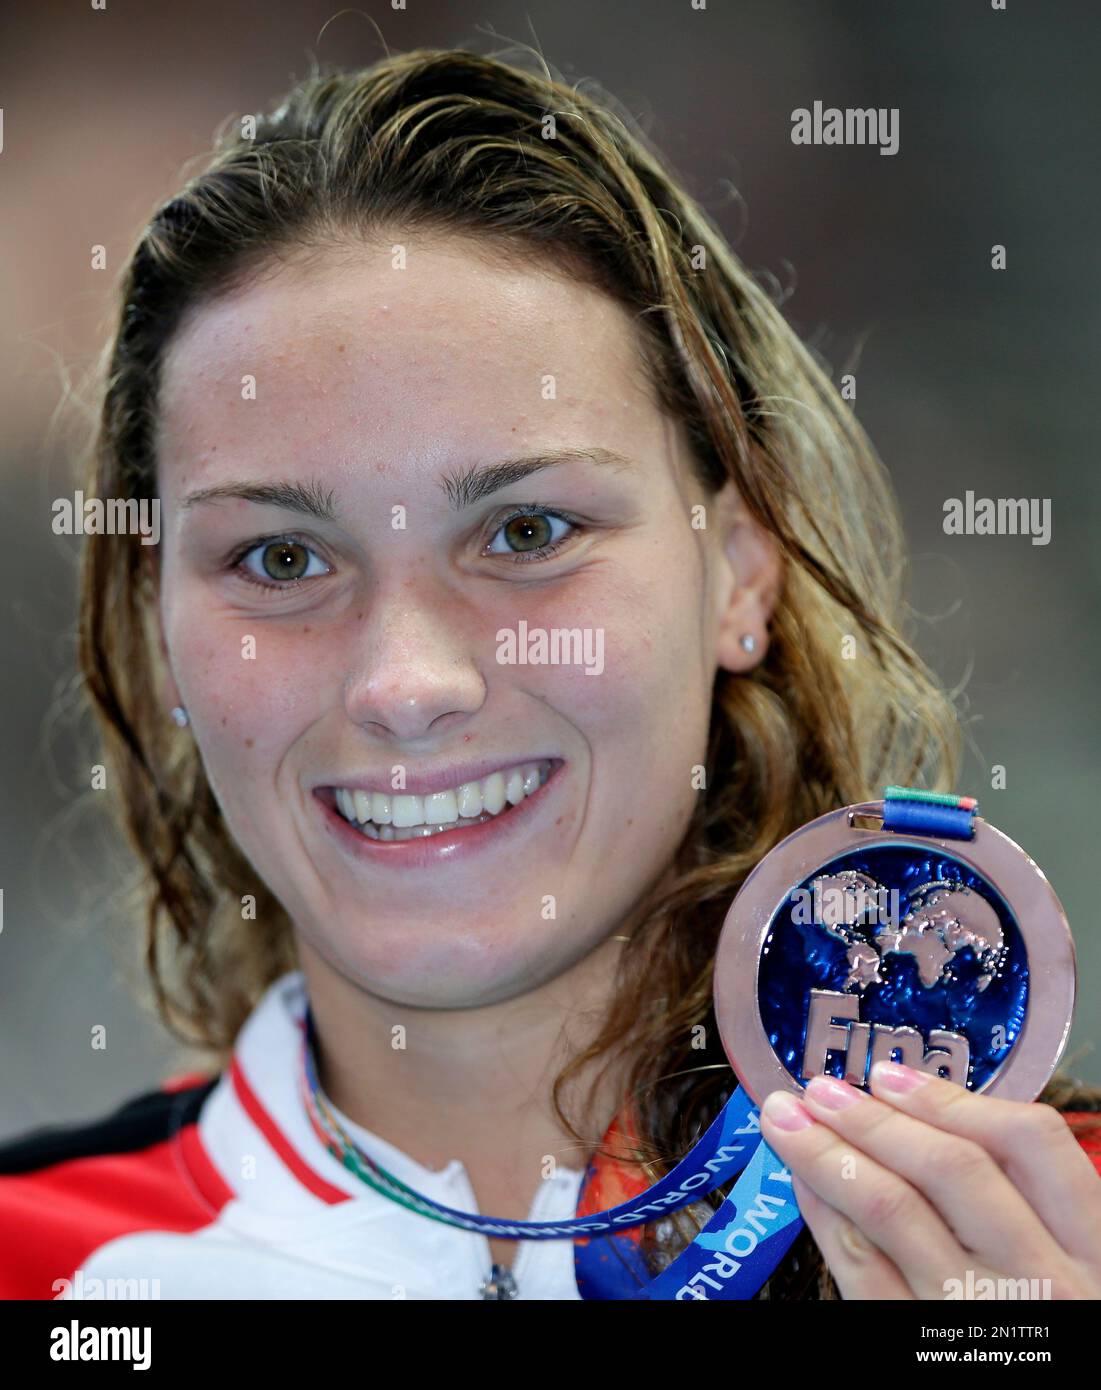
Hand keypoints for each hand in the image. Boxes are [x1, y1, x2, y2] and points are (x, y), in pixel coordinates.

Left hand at [759, 1061, 1100, 1299]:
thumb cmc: (1051, 1323)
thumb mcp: (1074, 1266)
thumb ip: (1027, 1204)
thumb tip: (934, 1121)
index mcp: (1092, 1251)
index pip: (1033, 1144)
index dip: (954, 1099)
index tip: (895, 1076)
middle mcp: (1043, 1284)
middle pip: (950, 1170)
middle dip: (874, 1118)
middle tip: (821, 1088)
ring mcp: (977, 1321)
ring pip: (892, 1211)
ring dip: (827, 1152)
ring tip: (788, 1120)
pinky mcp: (918, 1354)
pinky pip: (860, 1271)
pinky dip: (823, 1215)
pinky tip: (803, 1183)